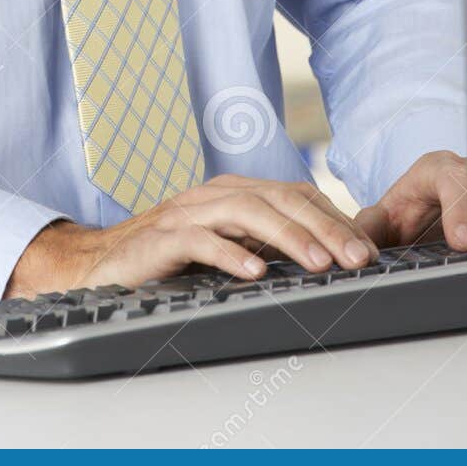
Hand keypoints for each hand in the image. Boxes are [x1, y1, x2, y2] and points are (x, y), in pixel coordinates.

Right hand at [4, 174, 378, 298]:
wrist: (99, 265)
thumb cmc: (168, 259)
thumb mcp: (225, 247)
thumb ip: (264, 244)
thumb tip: (326, 259)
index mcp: (233, 193)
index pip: (294, 194)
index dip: (333, 218)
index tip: (366, 248)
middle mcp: (214, 195)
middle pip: (278, 198)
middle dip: (324, 226)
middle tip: (358, 257)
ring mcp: (186, 214)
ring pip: (246, 212)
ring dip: (288, 237)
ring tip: (320, 263)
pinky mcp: (160, 239)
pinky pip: (199, 241)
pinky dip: (229, 254)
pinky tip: (255, 273)